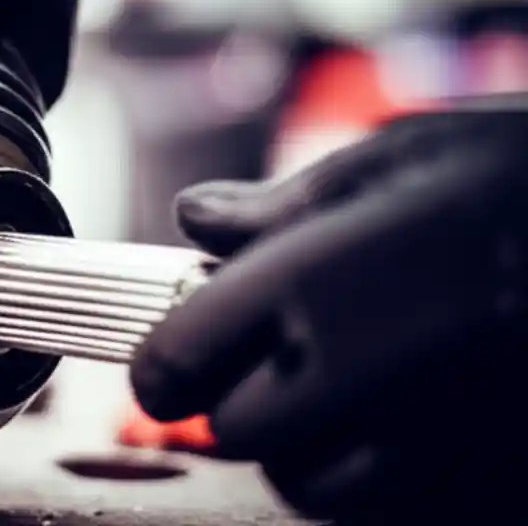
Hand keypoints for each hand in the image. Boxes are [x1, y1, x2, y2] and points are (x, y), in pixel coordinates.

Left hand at [130, 105, 527, 517]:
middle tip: (291, 352)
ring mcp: (434, 447)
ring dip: (319, 444)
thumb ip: (285, 205)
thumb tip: (199, 217)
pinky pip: (400, 507)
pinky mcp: (486, 487)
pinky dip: (397, 472)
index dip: (165, 359)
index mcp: (317, 290)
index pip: (173, 363)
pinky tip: (432, 408)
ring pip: (315, 487)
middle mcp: (362, 382)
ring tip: (373, 379)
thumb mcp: (406, 161)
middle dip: (245, 398)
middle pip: (236, 435)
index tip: (179, 349)